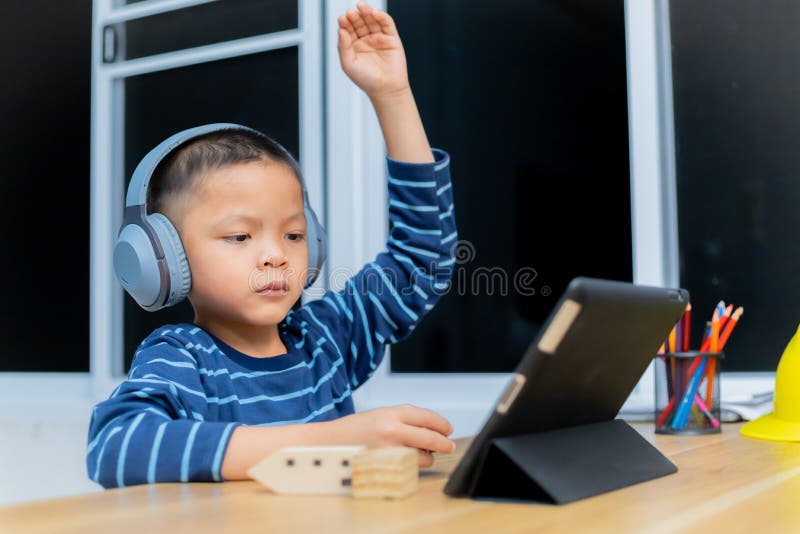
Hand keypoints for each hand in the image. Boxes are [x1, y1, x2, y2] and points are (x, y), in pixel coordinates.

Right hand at [335, 404, 455, 466]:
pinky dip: (411, 467)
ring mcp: (389, 450)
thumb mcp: (379, 416)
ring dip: (425, 457)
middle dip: (444, 443)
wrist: (327, 443)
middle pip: (430, 437)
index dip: (441, 424)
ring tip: (416, 453)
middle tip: (449, 446)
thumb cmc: (353, 430)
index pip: (426, 416)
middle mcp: (392, 430)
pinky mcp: (385, 467)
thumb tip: (431, 429)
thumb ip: (403, 420)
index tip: (448, 430)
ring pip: (423, 457)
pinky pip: (409, 469)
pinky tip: (404, 462)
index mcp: (391, 413)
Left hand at [337, 2, 409, 99]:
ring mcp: (379, 38)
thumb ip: (343, 47)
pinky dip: (381, 16)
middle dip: (355, 16)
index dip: (345, 23)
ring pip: (372, 20)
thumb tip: (341, 30)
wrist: (386, 89)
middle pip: (359, 22)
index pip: (348, 29)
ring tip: (361, 7)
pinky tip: (374, 13)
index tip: (342, 19)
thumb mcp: (348, 64)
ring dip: (366, 12)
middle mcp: (366, 41)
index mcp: (354, 46)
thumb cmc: (367, 81)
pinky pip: (386, 24)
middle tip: (350, 13)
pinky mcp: (392, 38)